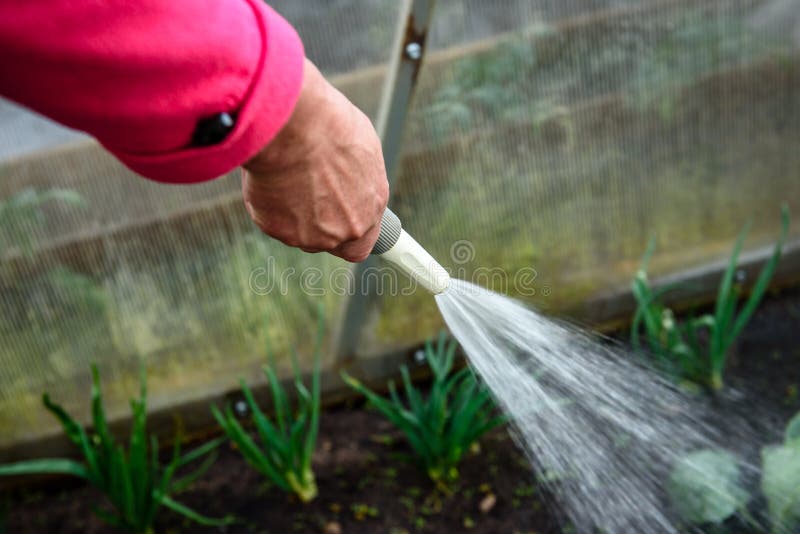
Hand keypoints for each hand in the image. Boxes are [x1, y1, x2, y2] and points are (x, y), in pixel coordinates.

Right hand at [242, 58, 388, 261]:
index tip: (336, 221)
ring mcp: (310, 234)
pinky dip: (269, 203)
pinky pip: (271, 220)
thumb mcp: (362, 150)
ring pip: (297, 232)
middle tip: (306, 189)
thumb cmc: (331, 125)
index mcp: (371, 209)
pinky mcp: (276, 228)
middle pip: (327, 241)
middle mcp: (345, 230)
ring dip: (293, 212)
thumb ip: (358, 180)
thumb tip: (350, 180)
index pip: (360, 245)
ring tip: (290, 176)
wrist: (294, 123)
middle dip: (317, 221)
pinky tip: (273, 176)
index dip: (346, 235)